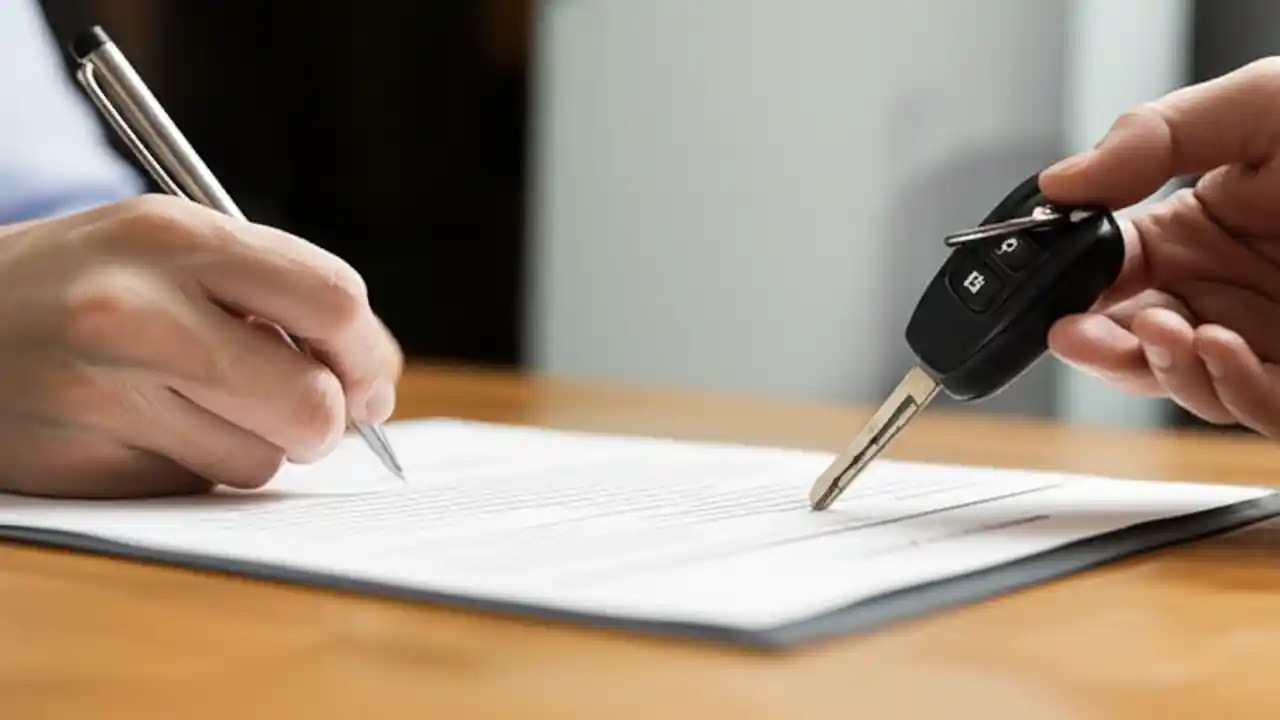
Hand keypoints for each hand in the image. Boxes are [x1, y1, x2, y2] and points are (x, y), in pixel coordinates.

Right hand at [0, 195, 401, 496]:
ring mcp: (102, 392)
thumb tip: (372, 381)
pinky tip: (144, 431)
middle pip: (311, 401)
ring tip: (193, 408)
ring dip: (253, 447)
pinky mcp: (80, 462)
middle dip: (327, 422)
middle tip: (309, 417)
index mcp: (174, 236)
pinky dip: (195, 470)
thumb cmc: (84, 282)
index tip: (368, 382)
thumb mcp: (169, 246)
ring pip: (260, 460)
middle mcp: (137, 310)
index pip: (332, 301)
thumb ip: (273, 291)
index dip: (368, 354)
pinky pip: (197, 488)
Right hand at [1042, 58, 1279, 436]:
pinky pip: (1259, 408)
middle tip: (1081, 333)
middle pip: (1131, 345)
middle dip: (1099, 348)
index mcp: (1190, 236)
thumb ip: (1150, 139)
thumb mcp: (1255, 109)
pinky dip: (1228, 390)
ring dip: (1159, 369)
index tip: (1049, 296)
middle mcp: (1219, 295)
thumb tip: (1059, 184)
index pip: (1104, 279)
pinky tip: (1217, 351)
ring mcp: (1267, 339)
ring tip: (1167, 331)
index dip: (1068, 293)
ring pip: (1186, 384)